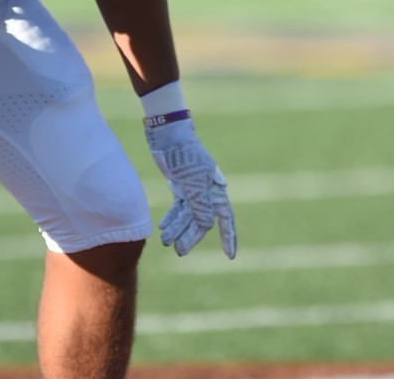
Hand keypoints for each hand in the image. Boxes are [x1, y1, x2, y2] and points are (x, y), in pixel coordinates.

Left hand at [146, 116, 236, 257]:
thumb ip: (201, 208)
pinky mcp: (181, 185)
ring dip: (178, 229)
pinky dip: (172, 217)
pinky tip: (164, 227)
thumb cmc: (185, 159)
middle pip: (202, 221)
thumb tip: (208, 227)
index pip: (225, 219)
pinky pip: (179, 207)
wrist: (170, 137)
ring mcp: (194, 189)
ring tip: (166, 241)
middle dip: (192, 237)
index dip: (229, 238)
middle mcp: (207, 192)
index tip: (230, 256)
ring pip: (188, 215)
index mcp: (215, 191)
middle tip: (180, 252)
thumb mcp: (193, 186)